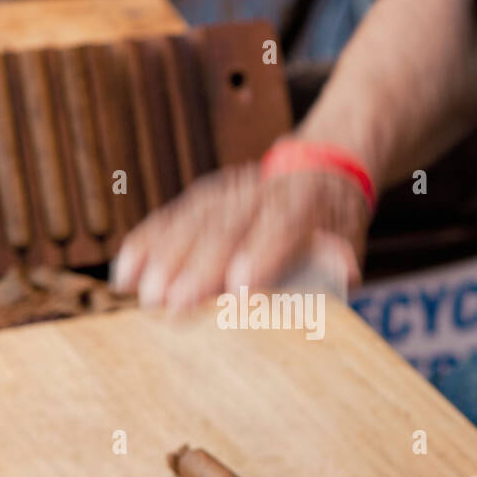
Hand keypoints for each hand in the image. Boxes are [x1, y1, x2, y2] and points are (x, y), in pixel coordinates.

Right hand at [110, 160, 370, 312]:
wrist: (320, 171)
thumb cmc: (334, 224)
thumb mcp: (349, 239)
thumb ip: (339, 259)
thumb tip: (343, 276)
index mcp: (304, 201)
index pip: (282, 226)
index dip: (261, 257)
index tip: (239, 293)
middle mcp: (261, 191)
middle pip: (227, 227)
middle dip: (198, 267)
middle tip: (173, 305)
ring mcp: (227, 192)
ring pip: (192, 221)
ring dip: (164, 258)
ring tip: (143, 294)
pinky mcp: (202, 198)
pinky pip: (170, 218)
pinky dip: (147, 244)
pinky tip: (126, 271)